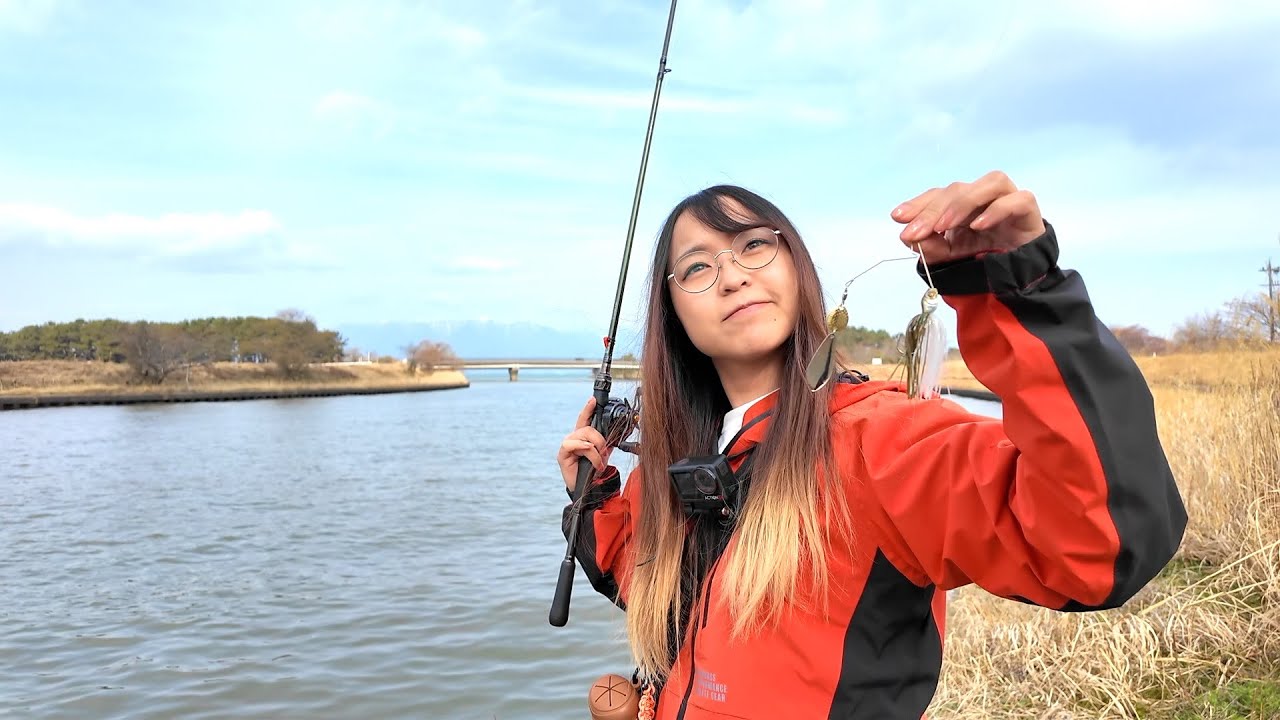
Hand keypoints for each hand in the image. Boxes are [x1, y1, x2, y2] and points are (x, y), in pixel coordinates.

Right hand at [557, 397, 612, 493]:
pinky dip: (584, 449)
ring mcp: (568, 445)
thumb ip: (606, 443)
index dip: (588, 409)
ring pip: (583, 435)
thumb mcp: (602, 454)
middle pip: (588, 428)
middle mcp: (574, 439)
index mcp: (583, 437)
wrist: (586, 490)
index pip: (585, 419)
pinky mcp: (562, 454)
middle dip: (600, 440)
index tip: (593, 400)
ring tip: (599, 463)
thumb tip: (615, 436)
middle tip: (605, 454)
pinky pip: (573, 444)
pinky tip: (588, 455)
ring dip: (595, 450)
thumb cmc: (592, 472)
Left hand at [890, 170, 1045, 264]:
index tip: (897, 217)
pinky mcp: (1028, 208)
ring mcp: (1007, 197)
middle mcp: (983, 195)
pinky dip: (997, 210)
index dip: (918, 204)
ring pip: (989, 183)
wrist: (1020, 273)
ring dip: (963, 203)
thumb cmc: (984, 256)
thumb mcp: (950, 255)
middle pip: (958, 190)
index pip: (938, 195)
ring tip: (944, 226)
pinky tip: (978, 225)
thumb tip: (910, 239)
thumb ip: (931, 247)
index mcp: (961, 203)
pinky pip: (1016, 200)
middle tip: (916, 232)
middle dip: (934, 210)